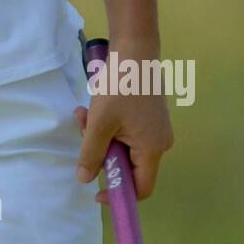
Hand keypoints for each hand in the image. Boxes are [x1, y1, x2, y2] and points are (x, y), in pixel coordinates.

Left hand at [72, 45, 174, 202]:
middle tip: (84, 130)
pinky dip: (106, 124)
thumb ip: (91, 153)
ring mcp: (154, 129)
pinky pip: (124, 132)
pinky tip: (92, 106)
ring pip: (121, 146)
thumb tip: (84, 180)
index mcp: (153, 149)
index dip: (119, 195)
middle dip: (100, 153)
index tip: (95, 192)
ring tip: (84, 113)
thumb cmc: (120, 86)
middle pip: (127, 165)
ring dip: (99, 135)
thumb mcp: (100, 122)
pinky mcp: (147, 116)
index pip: (141, 188)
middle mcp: (159, 143)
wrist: (135, 48)